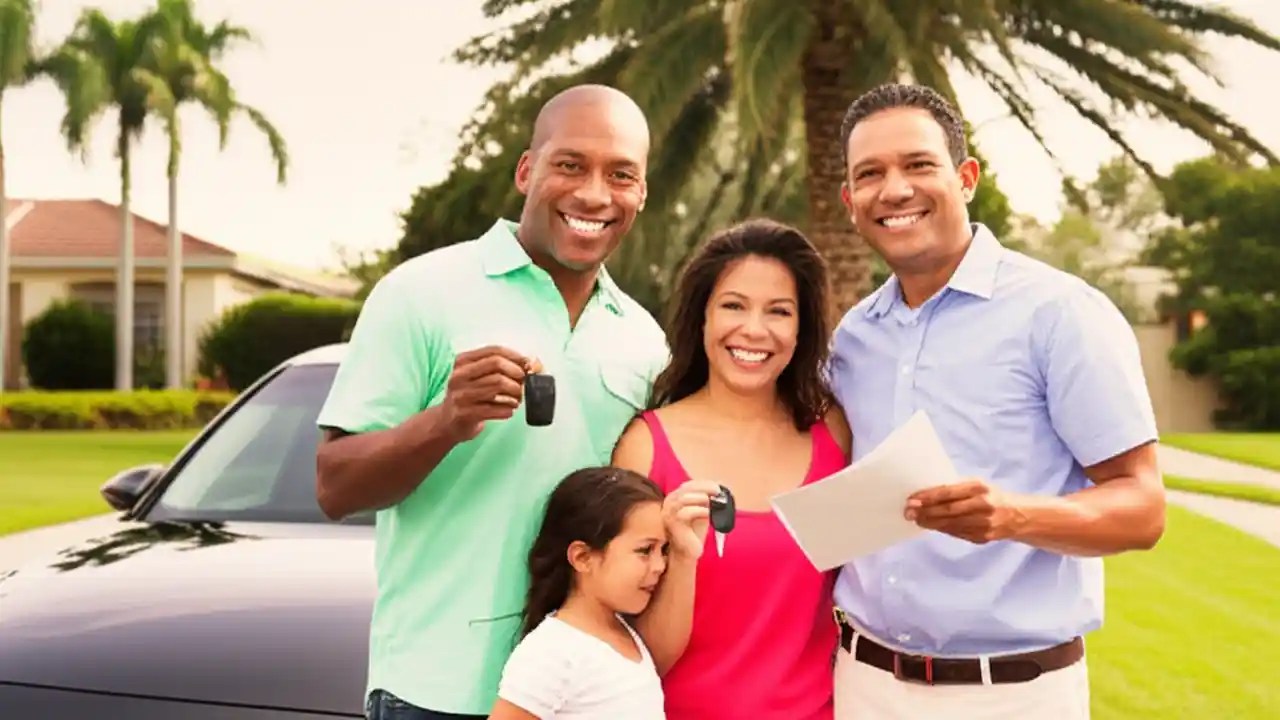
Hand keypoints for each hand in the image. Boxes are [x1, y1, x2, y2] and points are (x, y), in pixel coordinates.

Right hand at [440, 346, 539, 440]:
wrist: (447, 423)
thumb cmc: (470, 396)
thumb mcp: (478, 377)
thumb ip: (501, 368)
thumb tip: (534, 364)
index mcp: (463, 362)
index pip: (494, 351)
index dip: (516, 356)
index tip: (528, 365)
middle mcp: (459, 375)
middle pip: (496, 364)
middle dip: (516, 373)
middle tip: (524, 384)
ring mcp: (461, 395)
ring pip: (498, 384)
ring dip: (515, 392)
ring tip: (518, 399)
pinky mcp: (466, 413)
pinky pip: (495, 408)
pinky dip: (508, 409)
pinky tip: (509, 410)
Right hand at [662, 480, 718, 559]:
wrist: (688, 551)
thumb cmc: (694, 531)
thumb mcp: (701, 510)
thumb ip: (705, 499)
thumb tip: (718, 486)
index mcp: (674, 497)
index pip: (688, 485)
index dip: (704, 484)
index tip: (718, 487)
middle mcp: (668, 503)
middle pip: (686, 488)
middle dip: (705, 488)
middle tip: (718, 493)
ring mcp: (669, 513)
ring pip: (684, 498)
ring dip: (702, 498)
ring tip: (713, 504)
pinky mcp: (673, 523)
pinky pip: (686, 513)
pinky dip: (700, 511)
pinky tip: (709, 514)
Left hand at [905, 479, 1028, 544]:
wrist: (1018, 516)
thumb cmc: (991, 496)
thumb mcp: (977, 485)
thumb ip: (956, 489)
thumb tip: (926, 496)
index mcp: (979, 488)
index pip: (947, 493)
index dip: (927, 497)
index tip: (911, 499)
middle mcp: (982, 505)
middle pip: (947, 510)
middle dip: (925, 511)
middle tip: (908, 512)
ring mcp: (983, 524)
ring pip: (950, 524)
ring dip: (930, 522)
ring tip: (917, 519)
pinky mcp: (982, 537)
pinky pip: (957, 533)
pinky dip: (942, 529)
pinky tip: (932, 525)